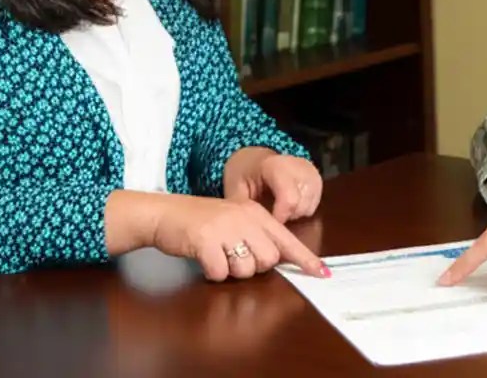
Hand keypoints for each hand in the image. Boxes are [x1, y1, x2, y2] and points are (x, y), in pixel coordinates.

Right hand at [150, 192, 329, 280]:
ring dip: (231, 270)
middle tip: (233, 256)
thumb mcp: (233, 221)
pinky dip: (212, 272)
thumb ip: (256, 235)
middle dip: (253, 266)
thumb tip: (277, 260)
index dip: (305, 258)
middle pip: (268, 260)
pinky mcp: (206, 241)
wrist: (164, 213)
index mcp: (255, 213)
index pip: (286, 239)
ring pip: (246, 269)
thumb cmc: (199, 221)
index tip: (322, 273)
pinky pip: (220, 272)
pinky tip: (204, 259)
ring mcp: (225, 228)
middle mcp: (244, 218)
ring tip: (217, 254)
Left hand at [223, 147, 322, 222]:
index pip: (289, 199)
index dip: (280, 217)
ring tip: (279, 210)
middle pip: (301, 204)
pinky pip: (315, 203)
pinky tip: (289, 205)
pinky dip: (303, 209)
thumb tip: (250, 229)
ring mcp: (309, 170)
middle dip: (287, 217)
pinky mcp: (316, 176)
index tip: (267, 224)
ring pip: (309, 205)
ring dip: (296, 213)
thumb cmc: (243, 174)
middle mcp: (297, 165)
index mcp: (274, 166)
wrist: (253, 159)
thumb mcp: (235, 189)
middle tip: (272, 216)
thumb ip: (244, 207)